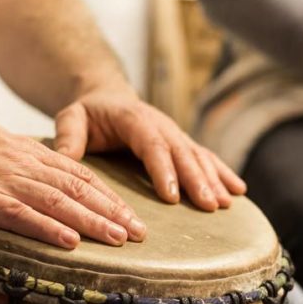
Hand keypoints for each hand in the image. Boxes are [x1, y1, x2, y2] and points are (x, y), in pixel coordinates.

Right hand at [0, 118, 144, 249]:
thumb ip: (21, 162)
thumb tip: (46, 180)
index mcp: (25, 152)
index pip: (78, 174)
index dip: (108, 195)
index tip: (131, 214)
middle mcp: (20, 163)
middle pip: (77, 187)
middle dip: (113, 211)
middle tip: (142, 233)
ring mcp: (0, 179)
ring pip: (57, 200)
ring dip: (92, 221)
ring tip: (120, 238)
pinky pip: (19, 214)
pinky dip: (48, 228)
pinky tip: (69, 241)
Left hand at [52, 86, 245, 210]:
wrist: (107, 98)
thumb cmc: (88, 113)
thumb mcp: (71, 118)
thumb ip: (68, 136)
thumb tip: (64, 159)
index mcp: (134, 118)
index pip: (152, 144)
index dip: (164, 169)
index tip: (172, 195)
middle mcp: (161, 124)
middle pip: (182, 152)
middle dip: (197, 180)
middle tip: (209, 205)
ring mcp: (175, 133)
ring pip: (198, 156)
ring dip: (214, 180)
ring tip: (226, 204)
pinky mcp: (182, 144)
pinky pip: (206, 158)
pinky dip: (223, 173)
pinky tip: (238, 192)